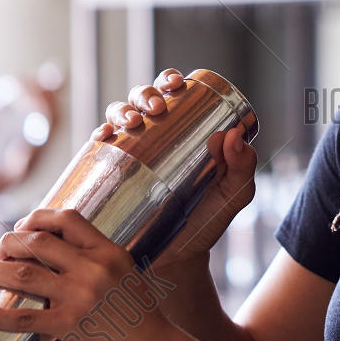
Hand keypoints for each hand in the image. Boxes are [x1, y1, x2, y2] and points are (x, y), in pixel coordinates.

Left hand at [0, 208, 194, 340]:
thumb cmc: (144, 322)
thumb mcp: (128, 279)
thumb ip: (99, 267)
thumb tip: (60, 262)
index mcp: (110, 253)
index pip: (67, 219)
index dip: (37, 218)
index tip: (21, 227)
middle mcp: (94, 269)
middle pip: (37, 242)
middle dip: (7, 243)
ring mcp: (81, 297)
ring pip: (23, 273)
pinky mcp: (70, 326)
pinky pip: (24, 318)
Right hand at [94, 68, 257, 271]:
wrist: (180, 260)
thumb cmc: (208, 221)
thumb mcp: (233, 195)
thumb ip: (243, 169)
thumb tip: (235, 135)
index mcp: (180, 132)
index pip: (170, 95)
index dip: (168, 80)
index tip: (175, 85)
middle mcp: (150, 139)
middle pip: (140, 101)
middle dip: (144, 95)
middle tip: (156, 109)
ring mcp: (127, 157)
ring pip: (116, 119)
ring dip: (120, 111)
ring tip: (131, 123)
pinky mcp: (109, 179)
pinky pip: (96, 152)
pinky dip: (97, 137)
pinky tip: (102, 136)